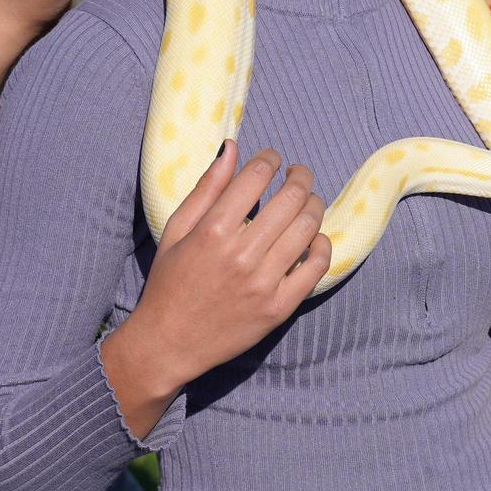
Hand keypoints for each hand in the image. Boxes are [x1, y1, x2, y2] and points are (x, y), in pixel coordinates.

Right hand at [102, 141, 330, 436]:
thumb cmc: (169, 283)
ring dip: (313, 205)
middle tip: (297, 174)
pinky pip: (316, 267)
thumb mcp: (177, 230)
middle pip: (291, 198)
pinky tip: (313, 238)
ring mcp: (265, 283)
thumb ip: (206, 188)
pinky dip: (321, 245)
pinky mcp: (280, 307)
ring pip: (308, 227)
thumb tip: (232, 147)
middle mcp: (243, 254)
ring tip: (306, 202)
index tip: (272, 158)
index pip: (256, 177)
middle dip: (300, 177)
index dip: (269, 159)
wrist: (168, 343)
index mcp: (214, 231)